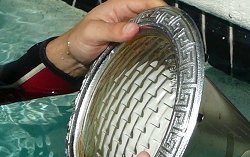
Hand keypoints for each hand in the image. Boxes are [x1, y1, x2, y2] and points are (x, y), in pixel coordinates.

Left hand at [46, 0, 166, 76]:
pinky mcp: (131, 43)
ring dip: (161, 33)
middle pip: (153, 13)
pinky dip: (154, 44)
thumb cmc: (79, 41)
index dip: (160, 7)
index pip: (145, 1)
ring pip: (152, 27)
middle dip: (165, 21)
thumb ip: (113, 31)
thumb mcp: (93, 33)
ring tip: (173, 44)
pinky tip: (160, 51)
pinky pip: (147, 40)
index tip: (172, 19)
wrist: (73, 57)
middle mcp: (127, 16)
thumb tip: (134, 29)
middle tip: (176, 35)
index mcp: (118, 7)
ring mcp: (130, 30)